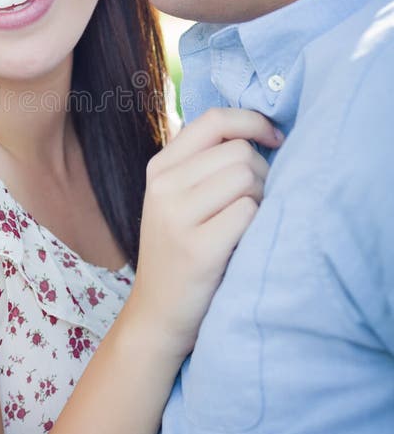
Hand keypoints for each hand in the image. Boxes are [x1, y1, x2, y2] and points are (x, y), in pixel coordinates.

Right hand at [129, 108, 282, 362]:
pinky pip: (249, 212)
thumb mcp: (177, 198)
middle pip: (239, 151)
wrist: (159, 313)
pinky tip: (244, 241)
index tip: (274, 140)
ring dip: (262, 198)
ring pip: (247, 178)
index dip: (254, 122)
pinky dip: (258, 224)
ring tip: (248, 223)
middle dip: (262, 172)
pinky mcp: (198, 249)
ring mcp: (177, 217)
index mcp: (160, 167)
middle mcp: (163, 186)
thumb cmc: (181, 250)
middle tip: (256, 201)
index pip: (214, 119)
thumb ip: (204, 162)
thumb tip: (259, 130)